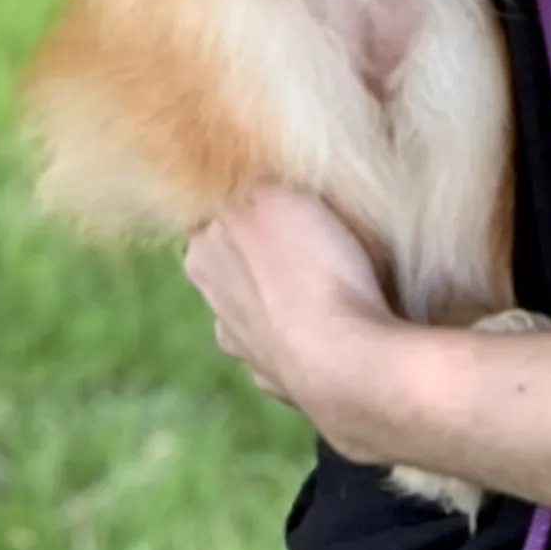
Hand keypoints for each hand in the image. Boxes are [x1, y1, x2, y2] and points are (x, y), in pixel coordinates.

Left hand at [184, 189, 396, 425]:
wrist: (347, 365)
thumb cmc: (315, 269)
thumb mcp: (283, 192)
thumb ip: (256, 176)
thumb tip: (248, 164)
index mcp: (203, 255)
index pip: (214, 214)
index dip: (251, 199)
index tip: (287, 193)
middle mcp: (215, 306)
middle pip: (235, 264)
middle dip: (267, 251)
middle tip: (316, 235)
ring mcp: (248, 352)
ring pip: (261, 312)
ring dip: (286, 299)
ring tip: (334, 285)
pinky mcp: (282, 386)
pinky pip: (294, 350)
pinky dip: (310, 338)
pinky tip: (340, 327)